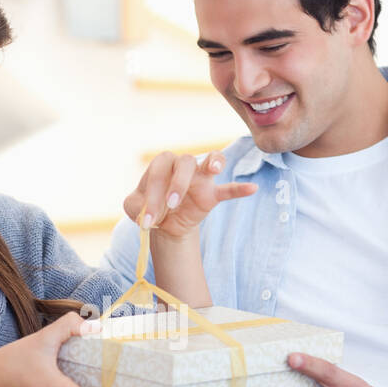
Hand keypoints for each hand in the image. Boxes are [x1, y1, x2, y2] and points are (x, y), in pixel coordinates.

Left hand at [123, 150, 257, 239]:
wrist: (166, 225)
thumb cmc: (150, 209)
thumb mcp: (134, 208)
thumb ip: (135, 205)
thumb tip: (145, 211)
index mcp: (161, 165)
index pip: (159, 170)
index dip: (153, 194)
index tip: (148, 221)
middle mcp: (182, 165)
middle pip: (185, 161)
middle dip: (177, 184)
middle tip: (172, 205)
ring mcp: (200, 178)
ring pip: (208, 161)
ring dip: (210, 164)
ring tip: (213, 169)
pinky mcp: (212, 193)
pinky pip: (228, 189)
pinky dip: (239, 188)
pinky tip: (252, 189)